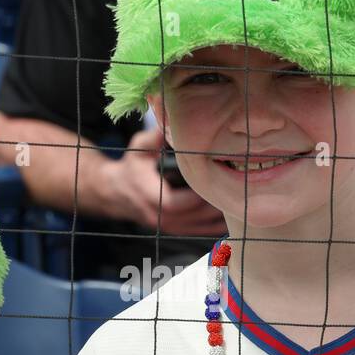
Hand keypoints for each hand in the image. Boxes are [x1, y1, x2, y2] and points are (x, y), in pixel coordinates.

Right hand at [100, 128, 225, 236]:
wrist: (117, 192)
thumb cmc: (132, 167)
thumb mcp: (139, 148)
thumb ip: (155, 137)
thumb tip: (170, 122)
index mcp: (149, 195)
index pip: (176, 203)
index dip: (197, 196)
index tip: (214, 180)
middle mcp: (158, 216)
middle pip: (193, 216)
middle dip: (214, 203)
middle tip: (235, 188)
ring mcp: (167, 227)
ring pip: (198, 227)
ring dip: (218, 216)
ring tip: (238, 199)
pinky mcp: (174, 230)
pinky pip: (198, 232)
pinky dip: (215, 225)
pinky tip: (230, 215)